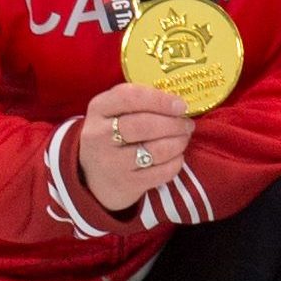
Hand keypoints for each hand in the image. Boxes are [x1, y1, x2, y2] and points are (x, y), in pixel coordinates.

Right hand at [79, 82, 194, 213]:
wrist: (93, 178)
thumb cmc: (112, 136)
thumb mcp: (113, 112)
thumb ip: (139, 101)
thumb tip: (178, 102)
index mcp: (99, 109)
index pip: (130, 97)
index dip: (160, 100)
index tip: (181, 105)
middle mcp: (100, 135)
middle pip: (145, 124)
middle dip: (174, 123)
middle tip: (188, 124)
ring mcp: (111, 162)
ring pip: (156, 149)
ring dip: (178, 142)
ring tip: (184, 138)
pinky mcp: (126, 184)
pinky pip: (161, 172)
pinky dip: (176, 162)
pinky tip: (176, 156)